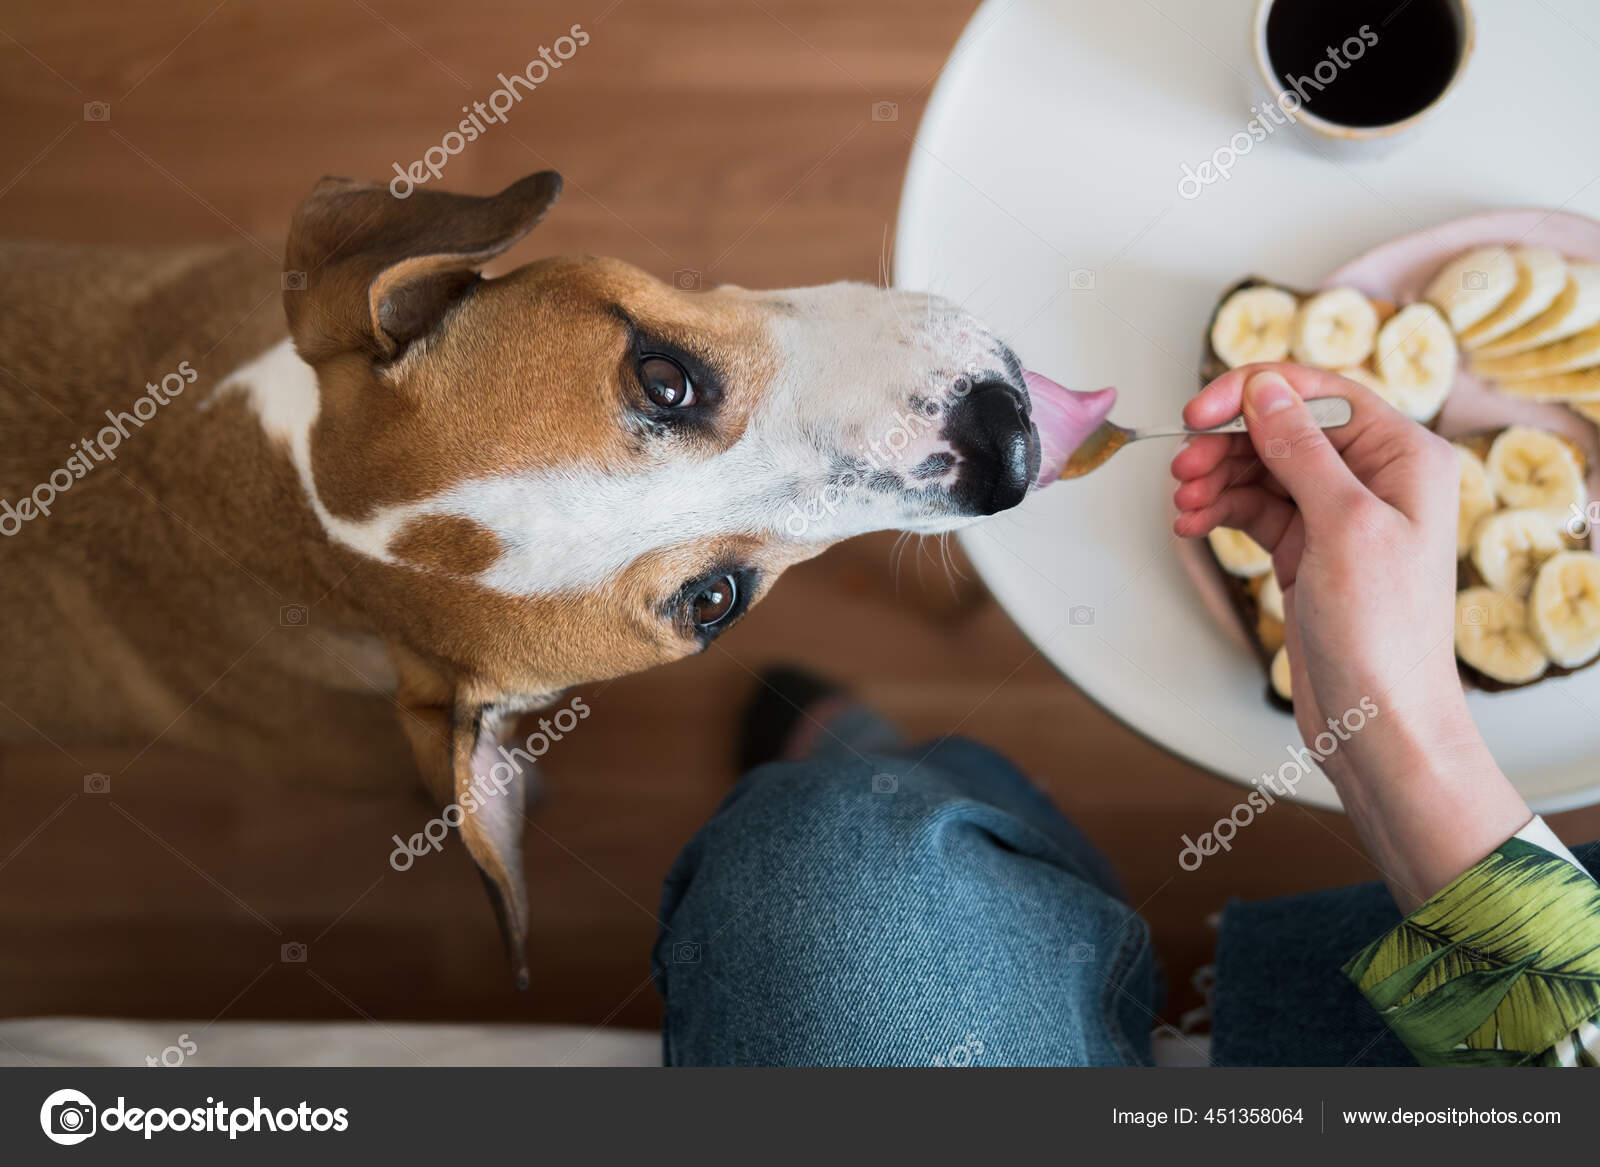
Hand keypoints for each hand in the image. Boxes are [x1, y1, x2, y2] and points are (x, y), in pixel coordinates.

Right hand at [1171, 364, 1529, 908]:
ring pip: (1263, 470)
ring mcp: (1340, 517)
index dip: (1254, 393)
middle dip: (1227, 442)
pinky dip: (1221, 511)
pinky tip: (1192, 524)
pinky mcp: (1309, 552)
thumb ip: (1302, 451)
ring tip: (1183, 504)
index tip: (1199, 411)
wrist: (1379, 722)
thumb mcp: (1343, 526)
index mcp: (1405, 458)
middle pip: (1284, 429)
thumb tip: (1266, 390)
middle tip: (1182, 467)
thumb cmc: (1384, 634)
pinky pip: (1256, 511)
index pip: (1321, 394)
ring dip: (1217, 479)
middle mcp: (1376, 480)